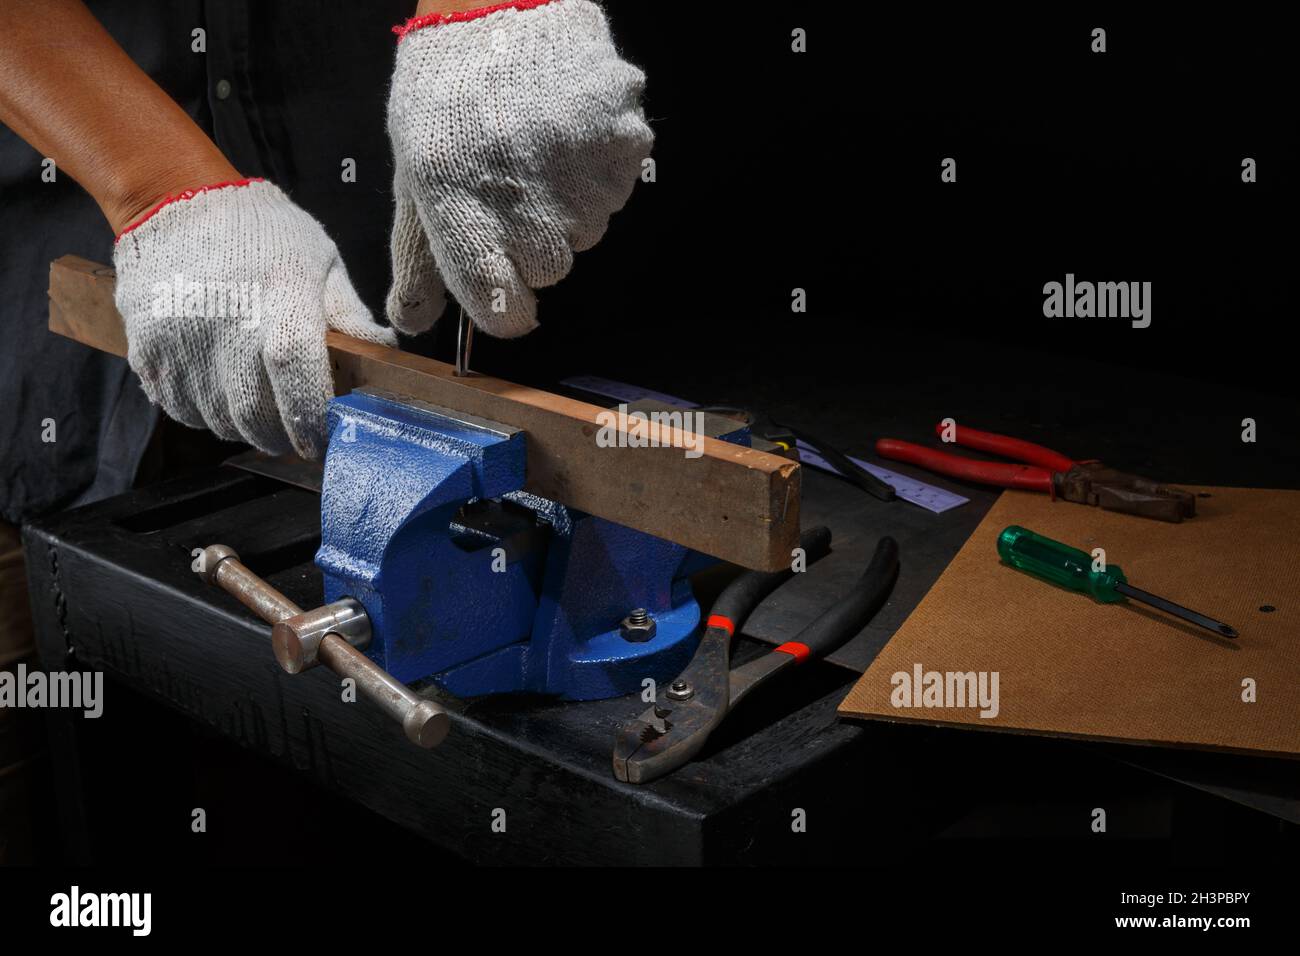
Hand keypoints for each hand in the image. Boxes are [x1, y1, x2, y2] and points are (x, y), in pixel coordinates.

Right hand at [113, 179, 396, 458]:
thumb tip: (385, 352)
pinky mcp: (147, 349)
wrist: (177, 201)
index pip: (295, 375)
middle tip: (294, 438)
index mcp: (278, 299)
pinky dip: (204, 415)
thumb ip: (348, 314)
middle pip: (254, 411)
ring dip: (242, 429)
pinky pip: (179, 407)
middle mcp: (225, 323)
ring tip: (259, 417)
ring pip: (216, 418)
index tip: (320, 441)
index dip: (309, 418)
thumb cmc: (262, 233)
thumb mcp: (319, 261)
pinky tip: (221, 400)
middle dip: (280, 436)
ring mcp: (180, 340)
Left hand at [385, 0, 653, 337]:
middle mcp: (529, 205)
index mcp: (465, 214)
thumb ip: (419, 257)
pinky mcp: (624, 145)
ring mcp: (583, 177)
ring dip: (567, 206)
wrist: (498, 5)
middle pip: (550, 270)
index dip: (504, 309)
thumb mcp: (414, 173)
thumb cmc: (447, 92)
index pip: (503, 311)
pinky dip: (597, 171)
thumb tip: (414, 322)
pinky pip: (617, 189)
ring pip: (587, 231)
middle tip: (511, 187)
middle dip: (532, 241)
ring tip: (538, 151)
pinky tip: (567, 134)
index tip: (503, 295)